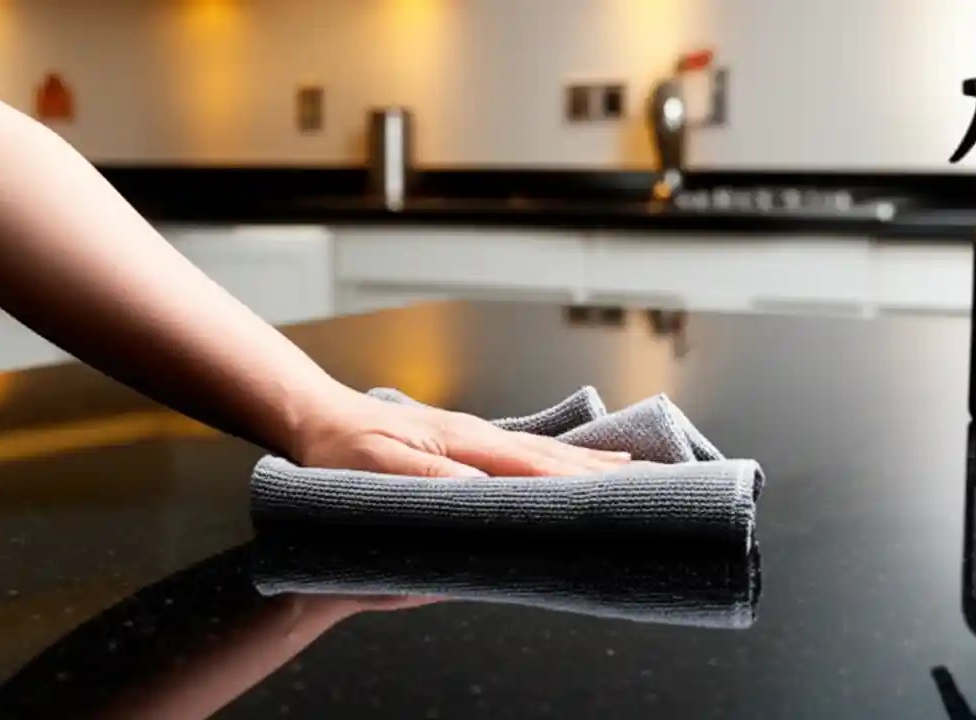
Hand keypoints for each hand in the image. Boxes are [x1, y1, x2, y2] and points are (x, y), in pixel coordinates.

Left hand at [292, 387, 629, 476]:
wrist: (315, 417)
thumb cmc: (339, 452)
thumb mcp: (375, 472)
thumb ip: (431, 483)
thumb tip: (487, 496)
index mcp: (465, 445)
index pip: (537, 468)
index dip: (584, 485)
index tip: (630, 497)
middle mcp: (480, 437)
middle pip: (556, 459)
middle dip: (608, 475)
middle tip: (660, 488)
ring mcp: (477, 438)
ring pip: (549, 453)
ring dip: (595, 466)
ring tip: (641, 473)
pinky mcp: (470, 444)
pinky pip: (531, 454)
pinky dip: (567, 461)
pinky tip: (585, 463)